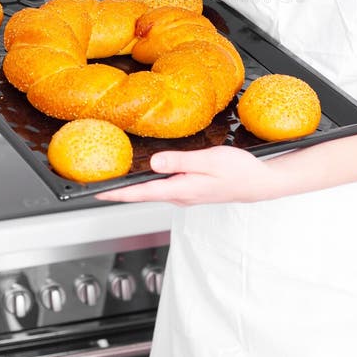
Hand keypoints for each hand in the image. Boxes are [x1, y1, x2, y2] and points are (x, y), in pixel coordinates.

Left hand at [95, 144, 273, 205]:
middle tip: (96, 187)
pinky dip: (149, 184)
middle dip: (120, 192)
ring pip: (153, 192)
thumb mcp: (209, 160)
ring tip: (114, 181)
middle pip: (143, 195)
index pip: (141, 194)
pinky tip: (146, 175)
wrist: (259, 184)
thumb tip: (155, 163)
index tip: (97, 194)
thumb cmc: (238, 171)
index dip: (117, 194)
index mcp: (181, 189)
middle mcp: (180, 196)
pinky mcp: (190, 191)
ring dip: (133, 189)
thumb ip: (180, 162)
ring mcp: (185, 195)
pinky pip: (164, 188)